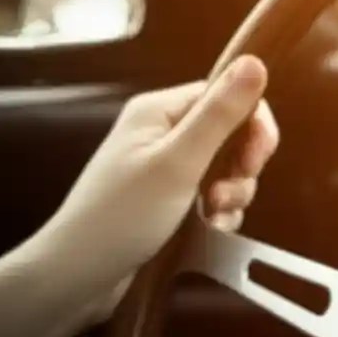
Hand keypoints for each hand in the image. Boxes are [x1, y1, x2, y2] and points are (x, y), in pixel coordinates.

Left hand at [46, 55, 276, 313]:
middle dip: (242, 166)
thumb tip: (256, 60)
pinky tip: (208, 231)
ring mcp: (166, 169)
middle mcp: (163, 133)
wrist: (80, 275)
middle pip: (231, 134)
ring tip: (212, 217)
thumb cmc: (124, 214)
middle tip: (227, 194)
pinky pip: (215, 198)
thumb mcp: (178, 162)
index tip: (257, 160)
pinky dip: (220, 215)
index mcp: (160, 111)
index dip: (252, 124)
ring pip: (227, 170)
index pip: (225, 96)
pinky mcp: (170, 202)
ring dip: (233, 195)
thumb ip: (220, 114)